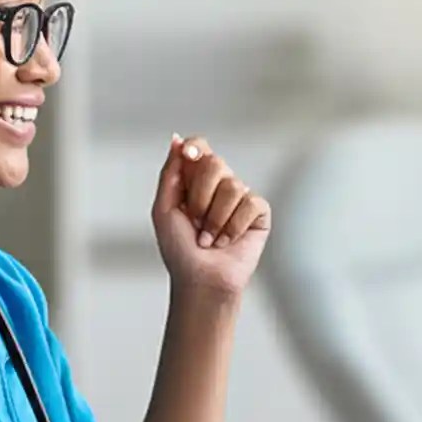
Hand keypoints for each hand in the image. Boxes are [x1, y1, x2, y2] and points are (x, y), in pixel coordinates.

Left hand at [152, 134, 270, 295]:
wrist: (201, 280)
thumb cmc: (180, 251)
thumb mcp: (164, 210)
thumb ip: (170, 174)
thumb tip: (176, 141)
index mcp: (194, 181)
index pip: (200, 148)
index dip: (197, 147)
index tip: (189, 155)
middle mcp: (218, 186)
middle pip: (215, 163)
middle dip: (200, 195)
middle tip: (195, 219)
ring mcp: (240, 199)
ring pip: (233, 186)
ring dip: (215, 218)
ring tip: (210, 238)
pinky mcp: (258, 214)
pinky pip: (251, 203)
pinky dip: (234, 226)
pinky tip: (227, 241)